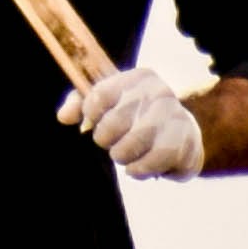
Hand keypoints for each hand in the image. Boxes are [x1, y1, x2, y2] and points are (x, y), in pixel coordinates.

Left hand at [57, 65, 206, 181]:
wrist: (184, 134)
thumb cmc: (138, 116)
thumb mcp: (111, 102)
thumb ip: (81, 104)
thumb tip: (63, 116)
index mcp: (139, 78)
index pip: (100, 95)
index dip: (90, 114)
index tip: (94, 121)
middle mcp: (159, 93)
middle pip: (111, 125)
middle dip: (105, 140)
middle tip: (113, 141)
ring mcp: (174, 119)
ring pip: (127, 148)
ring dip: (120, 157)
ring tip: (126, 153)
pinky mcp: (183, 145)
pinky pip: (146, 165)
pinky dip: (136, 170)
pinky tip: (139, 166)